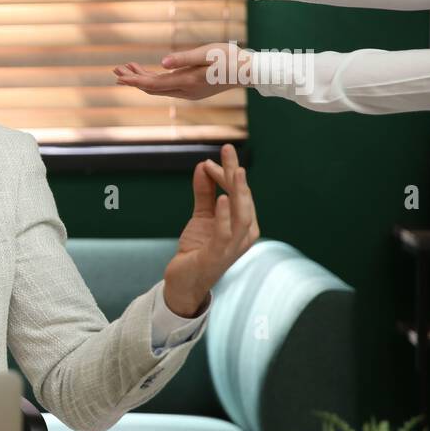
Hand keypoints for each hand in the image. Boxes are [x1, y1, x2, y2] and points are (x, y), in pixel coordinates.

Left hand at [113, 41, 251, 100]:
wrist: (249, 71)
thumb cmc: (230, 58)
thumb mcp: (207, 53)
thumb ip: (184, 58)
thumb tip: (162, 63)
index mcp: (186, 81)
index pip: (152, 84)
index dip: (133, 80)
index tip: (118, 75)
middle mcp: (185, 91)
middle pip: (151, 88)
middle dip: (132, 79)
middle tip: (115, 70)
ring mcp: (188, 92)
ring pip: (158, 88)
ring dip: (142, 79)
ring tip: (126, 68)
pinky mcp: (193, 89)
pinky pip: (167, 87)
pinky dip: (154, 79)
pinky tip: (149, 72)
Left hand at [163, 143, 258, 316]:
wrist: (184, 281)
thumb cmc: (199, 249)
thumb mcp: (202, 217)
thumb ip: (204, 193)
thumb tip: (203, 165)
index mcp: (244, 224)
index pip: (239, 193)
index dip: (226, 174)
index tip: (209, 161)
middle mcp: (245, 234)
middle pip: (243, 199)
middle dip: (236, 173)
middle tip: (228, 149)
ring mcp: (234, 246)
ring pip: (242, 215)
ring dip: (238, 191)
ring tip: (235, 171)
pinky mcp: (219, 255)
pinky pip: (225, 233)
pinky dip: (225, 215)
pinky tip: (223, 199)